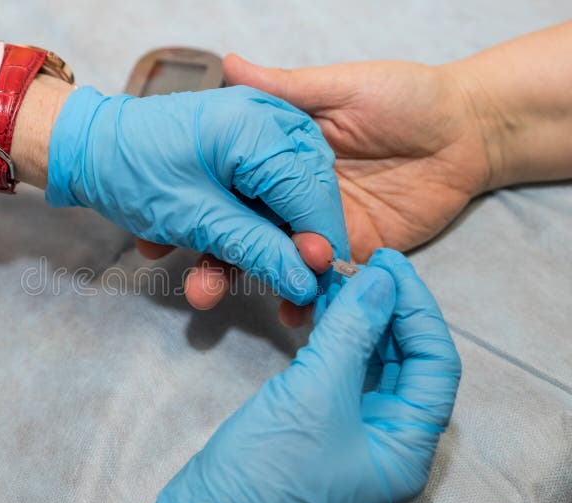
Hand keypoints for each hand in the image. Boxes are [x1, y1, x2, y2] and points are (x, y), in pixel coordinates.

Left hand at [46, 85, 347, 304]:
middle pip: (298, 196)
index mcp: (258, 126)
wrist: (82, 151)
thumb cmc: (133, 174)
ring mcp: (247, 134)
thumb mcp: (199, 220)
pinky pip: (248, 197)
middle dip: (281, 249)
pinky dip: (225, 229)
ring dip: (241, 248)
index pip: (310, 189)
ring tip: (202, 289)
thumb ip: (259, 249)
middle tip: (281, 292)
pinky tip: (170, 248)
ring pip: (271, 203)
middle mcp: (262, 121)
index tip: (317, 285)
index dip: (317, 241)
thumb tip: (307, 282)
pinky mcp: (231, 152)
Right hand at [125, 249, 461, 502]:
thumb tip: (383, 281)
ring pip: (370, 362)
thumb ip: (352, 332)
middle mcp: (388, 439)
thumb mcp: (314, 394)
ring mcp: (352, 432)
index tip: (387, 265)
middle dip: (386, 308)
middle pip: (405, 360)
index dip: (416, 308)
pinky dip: (334, 336)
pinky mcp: (318, 424)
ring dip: (359, 318)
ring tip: (339, 275)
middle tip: (362, 263)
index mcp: (406, 445)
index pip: (434, 363)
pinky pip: (339, 371)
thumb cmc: (268, 471)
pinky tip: (322, 308)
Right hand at [139, 56, 488, 323]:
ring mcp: (324, 230)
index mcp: (283, 161)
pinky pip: (327, 281)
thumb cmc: (405, 96)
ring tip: (221, 301)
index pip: (232, 190)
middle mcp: (294, 199)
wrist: (469, 129)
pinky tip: (291, 314)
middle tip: (193, 286)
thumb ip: (286, 88)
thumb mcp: (341, 87)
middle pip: (247, 234)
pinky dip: (306, 299)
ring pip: (278, 261)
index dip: (198, 209)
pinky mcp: (357, 253)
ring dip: (251, 283)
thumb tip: (229, 63)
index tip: (158, 232)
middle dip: (215, 260)